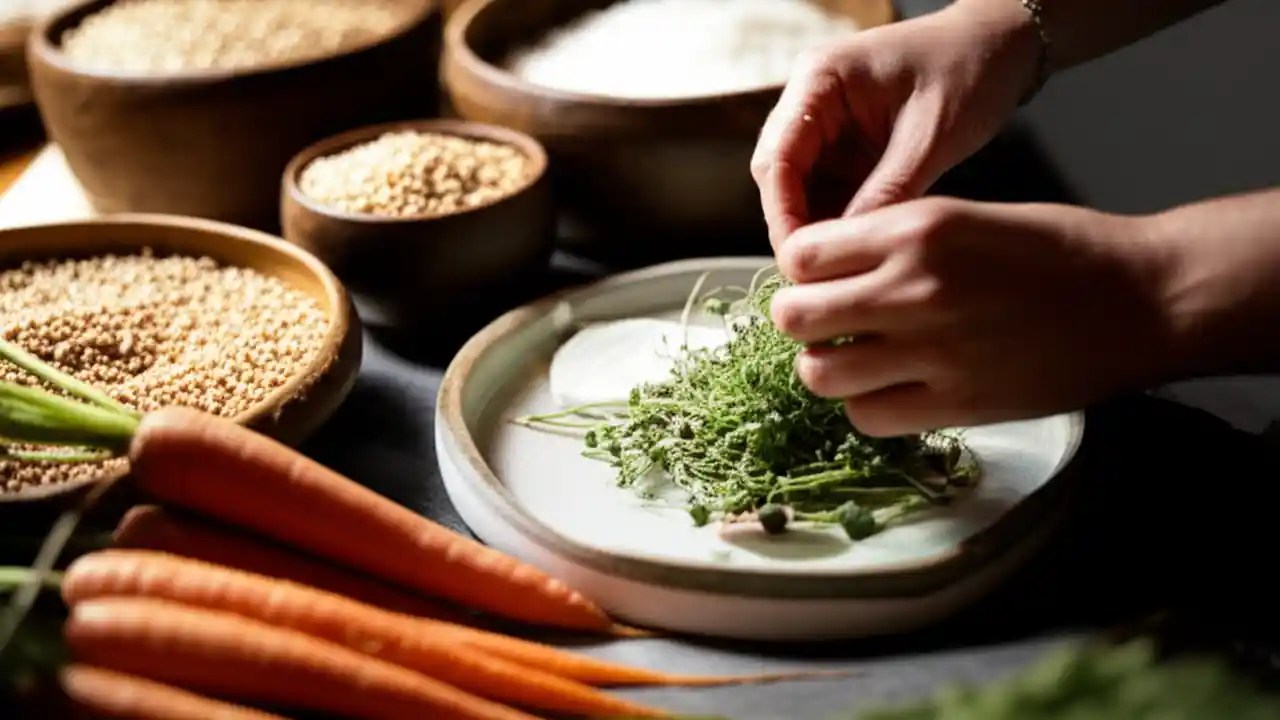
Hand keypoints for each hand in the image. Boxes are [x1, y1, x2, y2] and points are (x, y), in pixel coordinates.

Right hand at [751, 0, 1041, 249]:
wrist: (1002, 45)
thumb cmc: (970, 68)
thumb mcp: (930, 135)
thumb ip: (888, 191)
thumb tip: (850, 250)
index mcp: (819, 81)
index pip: (776, 158)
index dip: (782, 214)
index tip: (800, 260)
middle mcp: (811, 101)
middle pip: (779, 177)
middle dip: (795, 226)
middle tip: (818, 276)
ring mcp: (827, 125)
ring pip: (800, 190)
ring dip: (817, 229)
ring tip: (841, 271)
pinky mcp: (846, 147)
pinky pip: (830, 192)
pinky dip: (841, 222)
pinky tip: (857, 252)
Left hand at [770, 198, 1177, 435]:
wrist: (1140, 299)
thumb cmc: (1056, 249)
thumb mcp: (963, 216)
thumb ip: (888, 241)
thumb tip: (819, 271)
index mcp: (916, 229)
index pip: (801, 254)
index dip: (802, 271)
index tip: (821, 280)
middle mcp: (914, 288)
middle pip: (794, 318)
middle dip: (801, 321)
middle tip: (828, 324)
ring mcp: (933, 351)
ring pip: (818, 374)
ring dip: (828, 368)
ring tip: (858, 359)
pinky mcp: (957, 404)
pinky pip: (865, 417)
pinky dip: (867, 406)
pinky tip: (893, 389)